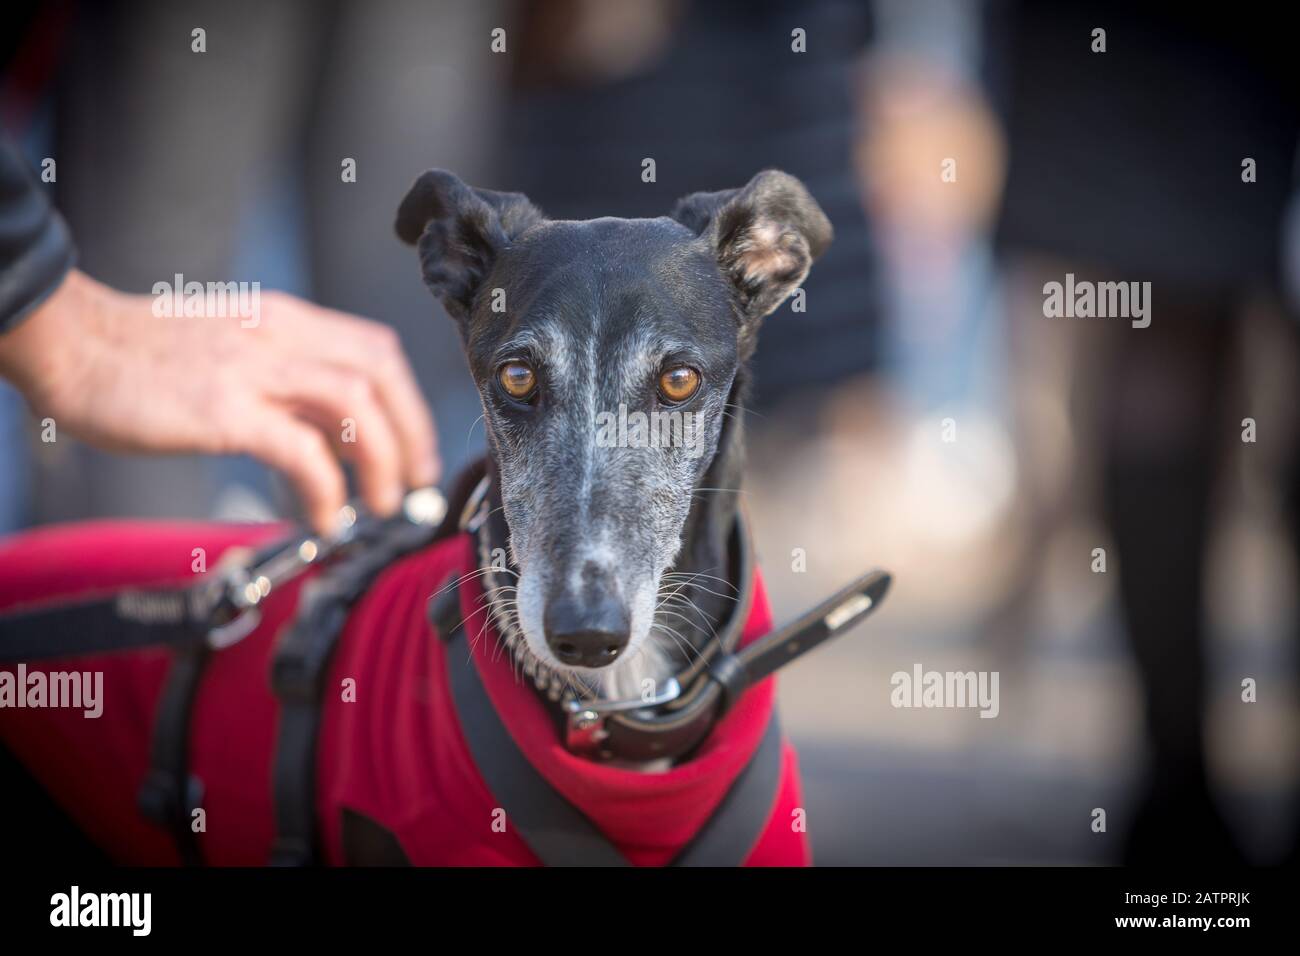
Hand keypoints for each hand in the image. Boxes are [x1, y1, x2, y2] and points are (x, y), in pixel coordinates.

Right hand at [0, 270, 439, 531]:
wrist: (71, 343)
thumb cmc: (144, 356)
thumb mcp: (234, 350)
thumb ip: (286, 382)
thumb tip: (335, 436)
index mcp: (286, 321)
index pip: (377, 350)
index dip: (410, 402)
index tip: (416, 448)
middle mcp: (281, 337)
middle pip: (381, 373)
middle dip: (413, 433)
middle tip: (416, 483)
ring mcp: (254, 370)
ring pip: (356, 406)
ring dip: (383, 461)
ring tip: (383, 506)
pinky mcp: (225, 410)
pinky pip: (301, 450)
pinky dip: (327, 488)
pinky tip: (327, 517)